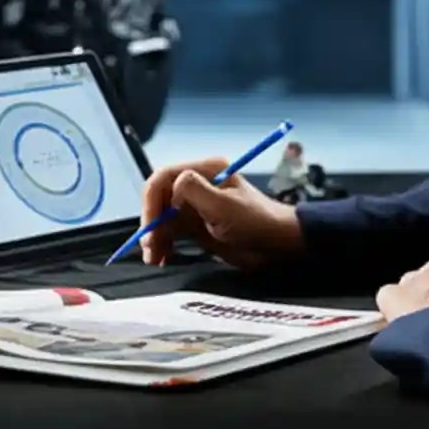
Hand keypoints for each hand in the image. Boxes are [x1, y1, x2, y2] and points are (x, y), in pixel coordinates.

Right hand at [139, 157, 304, 269]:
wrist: (277, 245)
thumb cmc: (256, 221)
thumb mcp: (224, 206)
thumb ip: (195, 191)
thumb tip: (172, 187)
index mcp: (205, 171)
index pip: (163, 178)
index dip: (151, 201)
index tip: (151, 226)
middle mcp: (197, 185)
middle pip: (159, 198)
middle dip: (151, 222)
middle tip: (150, 246)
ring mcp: (196, 205)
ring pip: (162, 218)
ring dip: (154, 237)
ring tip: (155, 258)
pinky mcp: (197, 225)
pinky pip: (171, 232)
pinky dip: (163, 244)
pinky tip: (162, 258)